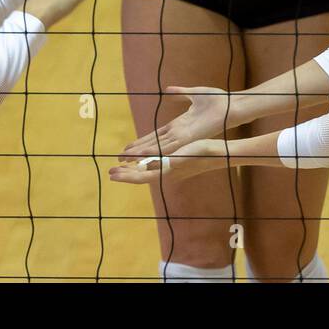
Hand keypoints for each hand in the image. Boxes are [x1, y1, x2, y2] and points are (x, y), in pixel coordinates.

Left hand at [108, 139, 228, 184]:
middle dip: (125, 174)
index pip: (142, 176)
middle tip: (110, 172)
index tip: (113, 174)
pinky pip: (153, 166)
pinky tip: (140, 162)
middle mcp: (166, 173)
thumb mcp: (186, 153)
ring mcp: (170, 170)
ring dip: (132, 170)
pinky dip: (143, 164)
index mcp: (167, 171)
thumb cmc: (202, 152)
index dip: (126, 176)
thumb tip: (158, 163)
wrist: (217, 154)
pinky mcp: (174, 165)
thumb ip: (172, 160)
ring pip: (146, 171)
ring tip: (120, 168)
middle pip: (141, 176)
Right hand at [119, 86, 234, 158]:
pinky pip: (166, 148)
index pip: (156, 135)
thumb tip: (168, 90)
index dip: (142, 141)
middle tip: (119, 158)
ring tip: (124, 161)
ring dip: (140, 155)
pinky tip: (140, 158)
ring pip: (156, 149)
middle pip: (152, 144)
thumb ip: (180, 93)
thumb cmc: (219, 100)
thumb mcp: (195, 94)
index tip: (129, 145)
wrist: (233, 106)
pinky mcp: (188, 140)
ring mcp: (183, 139)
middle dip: (136, 152)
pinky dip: (152, 153)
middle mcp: (179, 135)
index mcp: (180, 125)